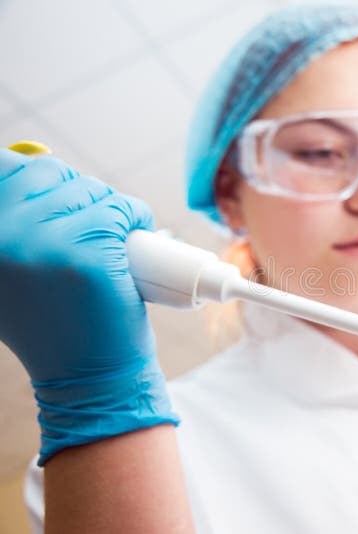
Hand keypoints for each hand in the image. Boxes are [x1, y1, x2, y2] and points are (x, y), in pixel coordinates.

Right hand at [0, 149, 177, 464]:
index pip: (6, 168)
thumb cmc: (52, 321)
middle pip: (51, 174)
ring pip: (91, 191)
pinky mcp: (88, 253)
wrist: (86, 377)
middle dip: (79, 196)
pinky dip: (136, 219)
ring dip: (110, 211)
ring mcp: (42, 243)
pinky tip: (132, 246)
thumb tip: (17, 158)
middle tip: (90, 234)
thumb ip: (7, 225)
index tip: (58, 206)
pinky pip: (122, 210)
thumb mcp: (7, 271)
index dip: (39, 181)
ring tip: (108, 251)